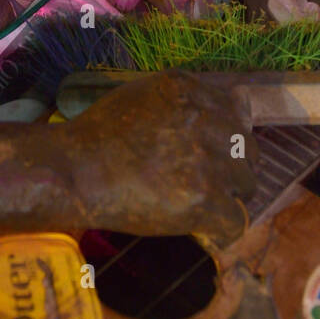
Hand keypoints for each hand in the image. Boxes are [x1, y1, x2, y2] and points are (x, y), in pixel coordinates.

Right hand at [62, 69, 257, 244]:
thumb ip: (185, 101)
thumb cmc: (99, 136)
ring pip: (246, 183)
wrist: (73, 171)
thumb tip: (234, 107)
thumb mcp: (142, 96)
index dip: (225, 138)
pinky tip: (203, 228)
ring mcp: (204, 158)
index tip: (212, 155)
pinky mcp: (201, 198)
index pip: (234, 112)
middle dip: (232, 167)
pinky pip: (237, 220)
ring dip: (228, 197)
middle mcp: (202, 118)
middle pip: (246, 147)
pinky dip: (222, 229)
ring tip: (198, 204)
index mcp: (187, 89)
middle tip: (207, 184)